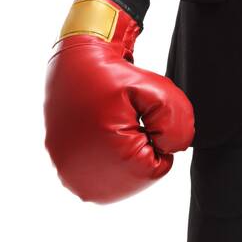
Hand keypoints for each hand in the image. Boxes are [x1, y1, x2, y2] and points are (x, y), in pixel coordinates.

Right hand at [44, 0, 194, 202]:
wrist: (72, 62)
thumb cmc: (111, 74)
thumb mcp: (156, 89)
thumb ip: (176, 122)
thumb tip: (173, 147)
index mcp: (108, 160)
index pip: (156, 168)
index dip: (155, 138)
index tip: (137, 115)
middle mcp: (84, 180)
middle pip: (138, 177)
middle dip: (140, 148)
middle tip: (123, 118)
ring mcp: (71, 179)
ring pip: (122, 178)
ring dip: (124, 155)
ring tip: (109, 124)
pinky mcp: (65, 175)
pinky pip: (104, 178)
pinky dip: (108, 159)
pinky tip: (98, 134)